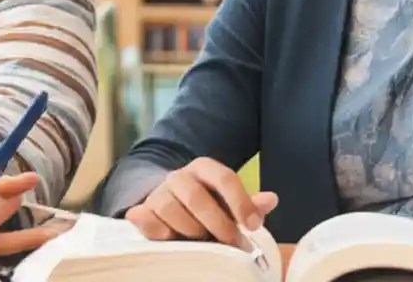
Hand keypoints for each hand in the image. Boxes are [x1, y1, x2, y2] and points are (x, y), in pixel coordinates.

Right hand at [125, 157, 278, 245]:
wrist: (170, 206)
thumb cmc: (208, 207)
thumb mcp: (229, 203)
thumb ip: (248, 204)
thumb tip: (271, 199)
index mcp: (204, 168)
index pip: (224, 178)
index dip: (240, 202)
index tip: (253, 226)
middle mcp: (179, 176)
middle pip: (197, 196)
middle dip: (217, 224)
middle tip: (231, 243)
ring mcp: (158, 193)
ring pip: (171, 209)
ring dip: (190, 231)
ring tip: (201, 242)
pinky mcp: (142, 210)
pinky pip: (147, 221)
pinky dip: (160, 233)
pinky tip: (172, 239)